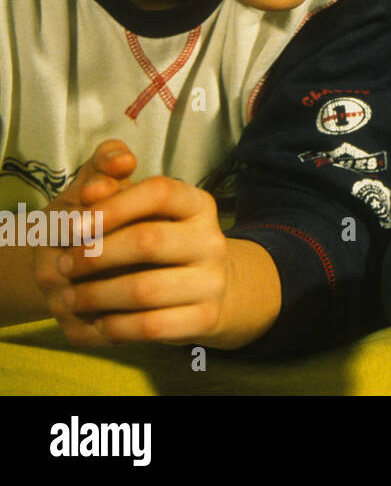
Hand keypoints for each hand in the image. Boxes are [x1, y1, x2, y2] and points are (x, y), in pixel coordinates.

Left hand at [41, 158, 232, 345]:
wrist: (196, 287)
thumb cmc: (150, 238)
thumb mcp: (128, 204)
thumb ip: (107, 179)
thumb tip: (103, 178)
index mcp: (197, 204)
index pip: (159, 192)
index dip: (112, 206)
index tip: (72, 226)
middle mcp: (212, 239)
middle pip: (148, 241)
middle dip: (95, 256)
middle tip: (62, 266)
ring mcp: (213, 280)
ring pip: (144, 290)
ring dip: (94, 295)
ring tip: (69, 298)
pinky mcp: (206, 318)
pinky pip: (152, 326)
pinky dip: (115, 326)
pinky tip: (98, 322)